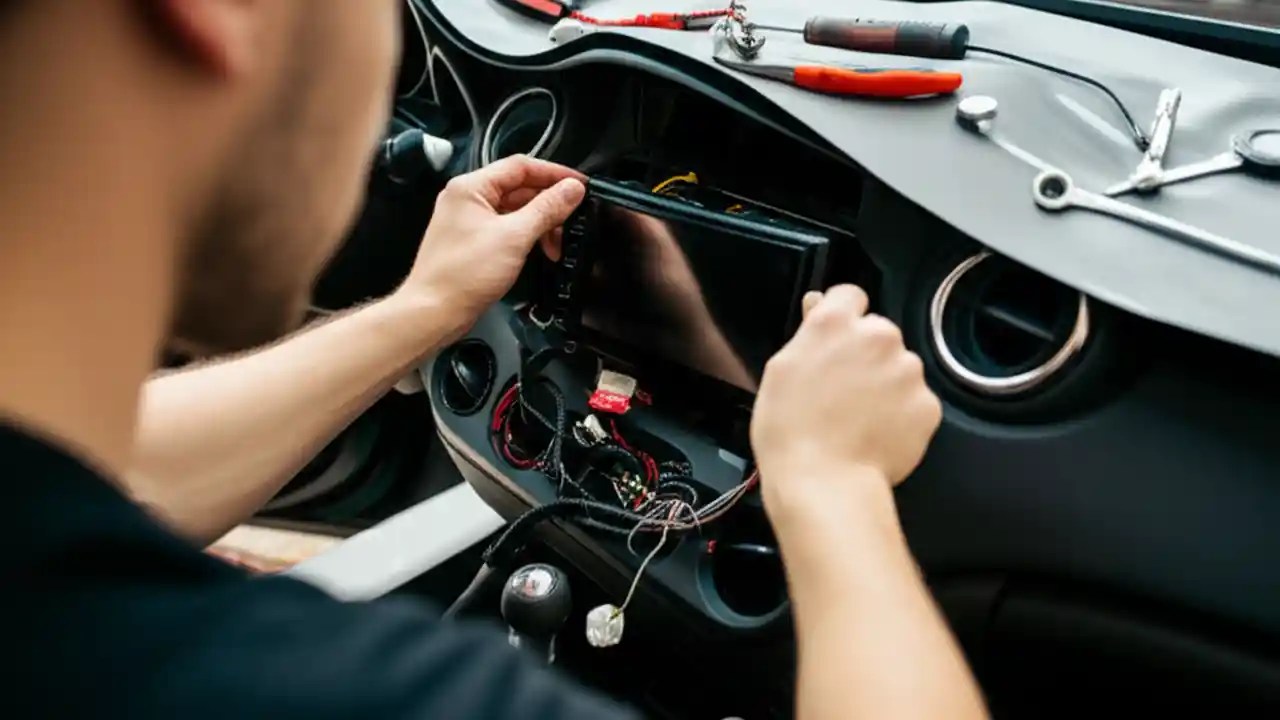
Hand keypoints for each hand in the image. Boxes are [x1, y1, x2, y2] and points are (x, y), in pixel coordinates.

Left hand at [395, 155, 585, 324]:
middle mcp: (467, 198)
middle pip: (518, 188)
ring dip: (540, 223)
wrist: (434, 312)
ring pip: (515, 210)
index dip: (554, 173)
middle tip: (575, 217)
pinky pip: (507, 229)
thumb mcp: (514, 237)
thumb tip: (573, 189)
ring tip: (558, 243)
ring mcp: (469, 221)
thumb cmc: (465, 274)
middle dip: (549, 203)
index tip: (579, 185)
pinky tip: (542, 250)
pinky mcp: (473, 242)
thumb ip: (546, 209)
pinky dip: (527, 236)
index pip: (520, 166)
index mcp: (470, 187)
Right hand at [750, 285, 941, 519]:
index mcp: (836, 323)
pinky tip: (876, 432)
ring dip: (885, 384)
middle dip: (866, 354)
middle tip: (842, 390)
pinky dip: (902, 414)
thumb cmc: (790, 432)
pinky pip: (916, 401)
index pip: (850, 294)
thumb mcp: (781, 370)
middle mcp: (878, 337)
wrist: (825, 483)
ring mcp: (908, 370)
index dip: (843, 317)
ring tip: (858, 418)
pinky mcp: (928, 404)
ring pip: (900, 367)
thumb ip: (808, 331)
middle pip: (878, 333)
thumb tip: (819, 305)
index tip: (837, 339)